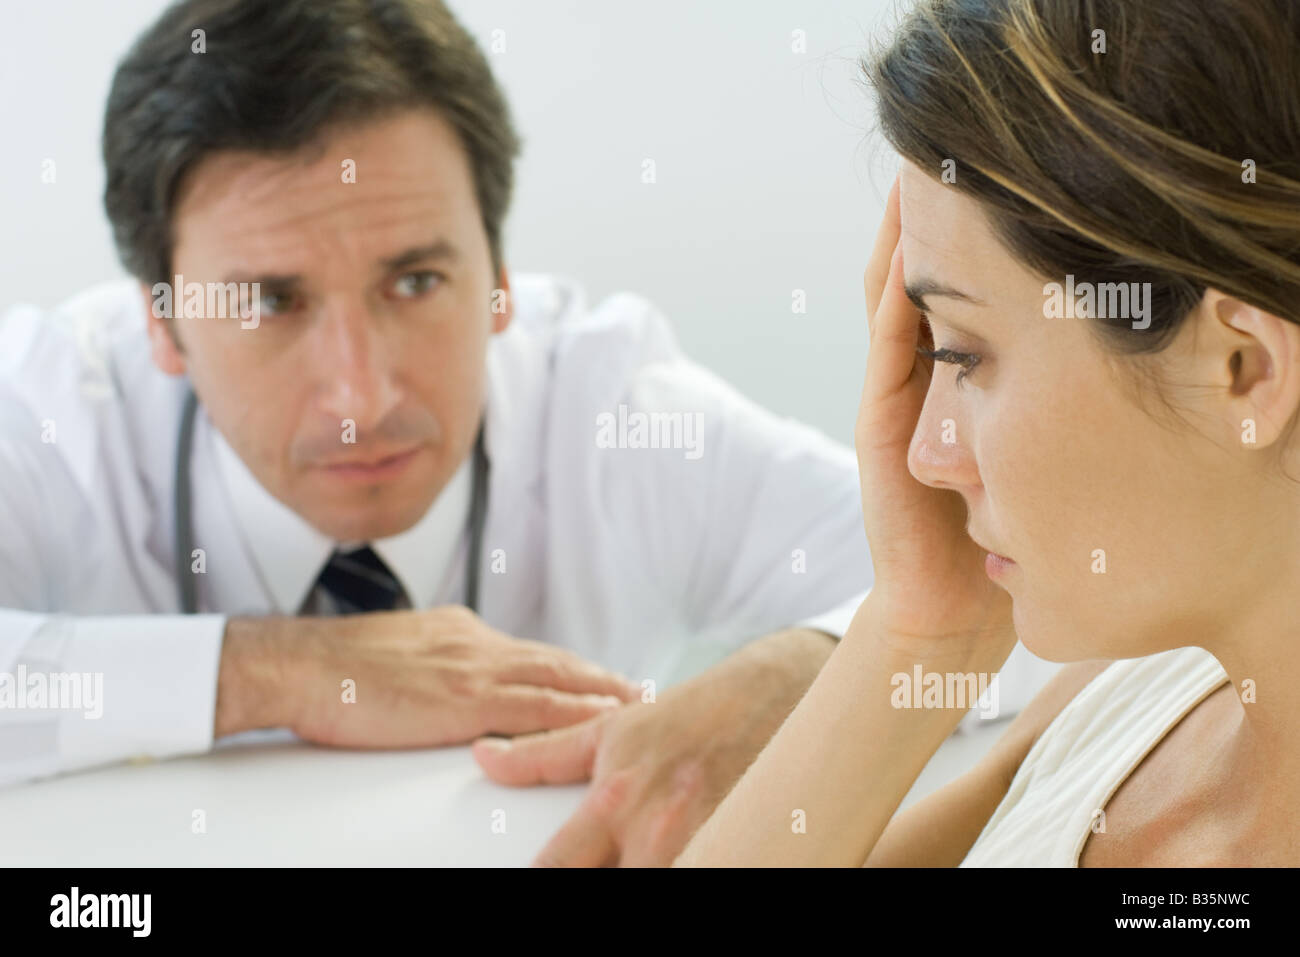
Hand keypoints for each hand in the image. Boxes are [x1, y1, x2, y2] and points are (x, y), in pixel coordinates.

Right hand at [217, 606, 640, 744]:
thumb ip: (432, 664)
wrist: (301, 666)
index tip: (594, 676)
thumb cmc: (333, 668)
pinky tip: (600, 721)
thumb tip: (446, 681)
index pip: (526, 652)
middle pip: (553, 660)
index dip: (565, 667)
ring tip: (636, 704)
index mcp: (459, 632)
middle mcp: (475, 644)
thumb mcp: (395, 653)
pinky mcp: (465, 700)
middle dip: (596, 677)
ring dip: (600, 693)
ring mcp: (474, 670)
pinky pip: (536, 708)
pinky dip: (573, 712)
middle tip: (636, 688)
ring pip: (556, 679)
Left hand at [471, 629, 833, 865]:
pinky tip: (701, 857)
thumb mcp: (613, 728)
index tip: (538, 878)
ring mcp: (704, 841)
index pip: (556, 870)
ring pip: (663, 880)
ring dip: (654, 875)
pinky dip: (703, 868)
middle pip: (607, 887)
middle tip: (605, 867)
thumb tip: (484, 758)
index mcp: (614, 800)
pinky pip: (717, 871)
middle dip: (603, 882)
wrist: (775, 691)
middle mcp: (655, 828)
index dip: (541, 880)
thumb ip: (543, 753)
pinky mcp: (747, 847)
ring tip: (655, 859)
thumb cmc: (693, 712)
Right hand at [855, 176, 1012, 651]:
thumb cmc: (997, 532)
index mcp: (952, 382)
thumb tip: (1101, 350)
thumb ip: (1034, 402)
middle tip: (942, 156)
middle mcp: (918, 381)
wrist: (948, 607)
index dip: (964, 236)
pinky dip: (892, 299)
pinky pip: (886, 349)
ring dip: (900, 243)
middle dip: (926, 220)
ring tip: (912, 181)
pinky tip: (906, 259)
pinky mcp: (881, 425)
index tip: (985, 180)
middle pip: (916, 280)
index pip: (951, 291)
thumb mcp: (1028, 448)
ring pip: (892, 301)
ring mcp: (892, 399)